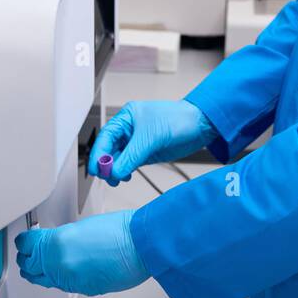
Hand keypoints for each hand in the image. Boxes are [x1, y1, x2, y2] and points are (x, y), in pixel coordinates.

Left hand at [15, 210, 149, 294]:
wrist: (141, 246)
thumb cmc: (121, 231)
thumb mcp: (81, 226)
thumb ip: (61, 237)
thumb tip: (53, 244)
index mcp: (56, 243)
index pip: (27, 245)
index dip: (24, 241)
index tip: (26, 240)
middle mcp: (60, 265)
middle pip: (29, 267)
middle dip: (27, 259)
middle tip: (28, 252)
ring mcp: (71, 280)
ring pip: (44, 280)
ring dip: (41, 271)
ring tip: (43, 263)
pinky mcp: (83, 289)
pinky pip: (63, 285)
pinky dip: (61, 278)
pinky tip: (67, 269)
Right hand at [88, 99, 215, 184]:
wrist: (200, 126)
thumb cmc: (178, 119)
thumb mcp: (151, 137)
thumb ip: (132, 156)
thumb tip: (115, 171)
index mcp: (126, 117)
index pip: (105, 136)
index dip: (99, 153)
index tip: (97, 168)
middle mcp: (129, 129)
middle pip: (108, 148)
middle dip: (105, 164)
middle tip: (106, 177)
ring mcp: (136, 142)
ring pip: (118, 158)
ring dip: (115, 170)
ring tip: (116, 180)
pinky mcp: (145, 153)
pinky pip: (128, 164)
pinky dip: (124, 171)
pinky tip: (125, 177)